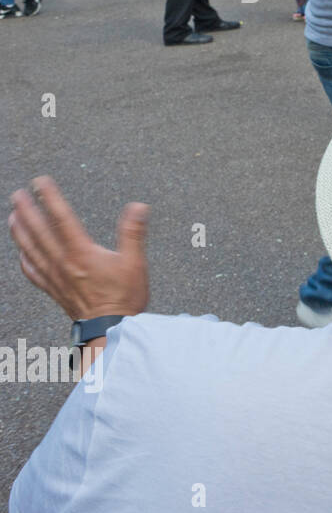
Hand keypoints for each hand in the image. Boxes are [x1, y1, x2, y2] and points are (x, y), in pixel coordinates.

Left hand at [8, 177, 150, 320]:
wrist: (110, 329)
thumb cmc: (124, 298)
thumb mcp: (135, 262)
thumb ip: (133, 233)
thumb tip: (138, 207)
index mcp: (82, 252)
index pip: (62, 218)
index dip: (50, 198)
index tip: (40, 183)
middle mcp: (63, 262)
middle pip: (39, 231)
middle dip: (27, 210)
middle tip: (17, 194)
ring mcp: (55, 276)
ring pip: (31, 249)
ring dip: (20, 231)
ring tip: (12, 216)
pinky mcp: (53, 289)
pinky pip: (32, 272)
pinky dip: (24, 259)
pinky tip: (21, 253)